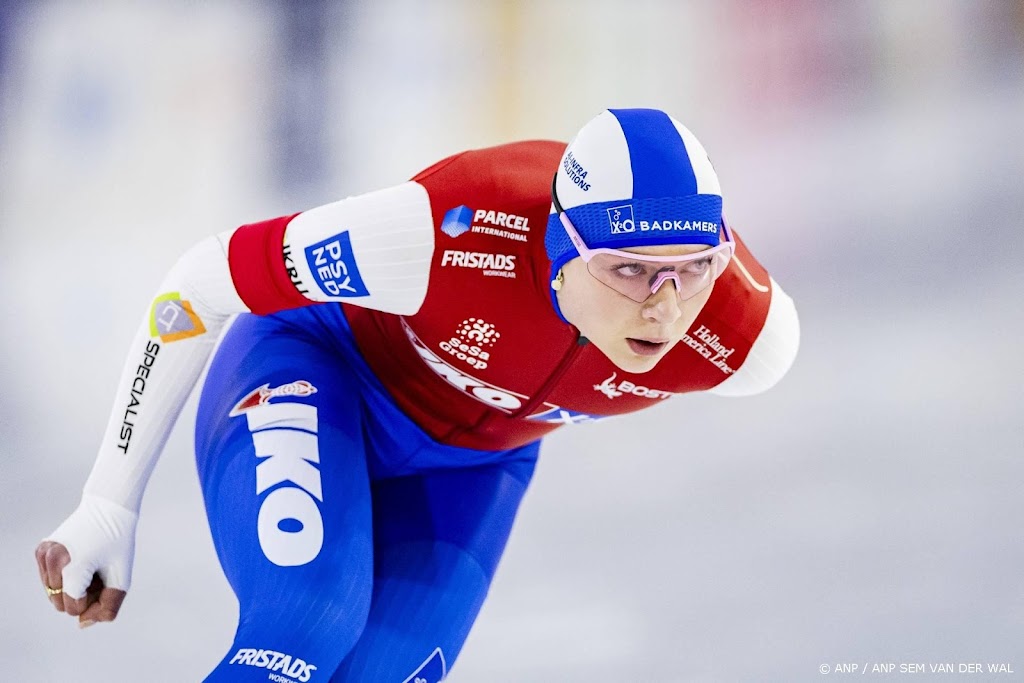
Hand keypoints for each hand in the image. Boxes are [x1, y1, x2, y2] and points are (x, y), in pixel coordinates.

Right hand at [36, 495, 137, 626]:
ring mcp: (44, 554)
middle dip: (82, 596)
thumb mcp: (122, 576)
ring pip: (53, 594)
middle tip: (99, 572)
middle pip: (61, 605)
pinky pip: (50, 580)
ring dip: (73, 587)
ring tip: (90, 565)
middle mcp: (52, 560)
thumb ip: (108, 607)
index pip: (74, 609)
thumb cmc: (119, 542)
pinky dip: (65, 577)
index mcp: (72, 567)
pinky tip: (80, 559)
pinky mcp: (41, 550)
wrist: (108, 507)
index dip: (93, 600)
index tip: (104, 578)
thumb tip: (82, 624)